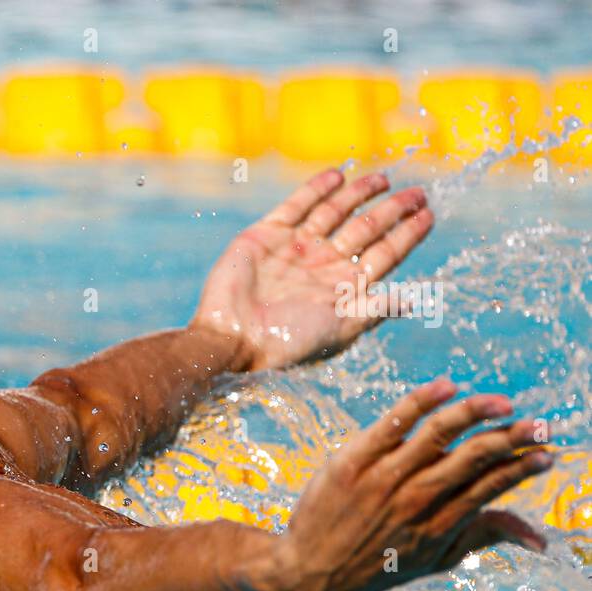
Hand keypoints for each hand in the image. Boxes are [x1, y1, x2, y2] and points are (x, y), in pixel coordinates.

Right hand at [192, 168, 433, 371]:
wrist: (233, 338)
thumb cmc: (287, 342)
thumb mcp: (340, 328)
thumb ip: (374, 308)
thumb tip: (415, 300)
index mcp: (343, 288)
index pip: (384, 254)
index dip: (407, 234)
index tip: (429, 213)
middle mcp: (322, 266)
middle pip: (365, 229)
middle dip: (391, 210)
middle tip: (416, 192)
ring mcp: (295, 248)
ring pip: (334, 213)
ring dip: (359, 194)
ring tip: (383, 178)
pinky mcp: (266, 236)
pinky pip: (296, 205)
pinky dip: (317, 189)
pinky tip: (337, 176)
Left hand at [250, 380, 551, 590]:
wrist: (308, 571)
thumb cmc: (378, 564)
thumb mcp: (435, 561)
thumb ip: (486, 538)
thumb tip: (541, 539)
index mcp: (440, 524)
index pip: (491, 487)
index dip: (523, 467)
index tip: (548, 452)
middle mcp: (416, 500)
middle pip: (473, 458)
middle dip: (512, 438)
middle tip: (541, 424)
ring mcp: (384, 478)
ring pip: (439, 434)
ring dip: (476, 413)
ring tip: (503, 403)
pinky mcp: (353, 461)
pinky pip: (393, 423)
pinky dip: (422, 401)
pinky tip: (447, 386)